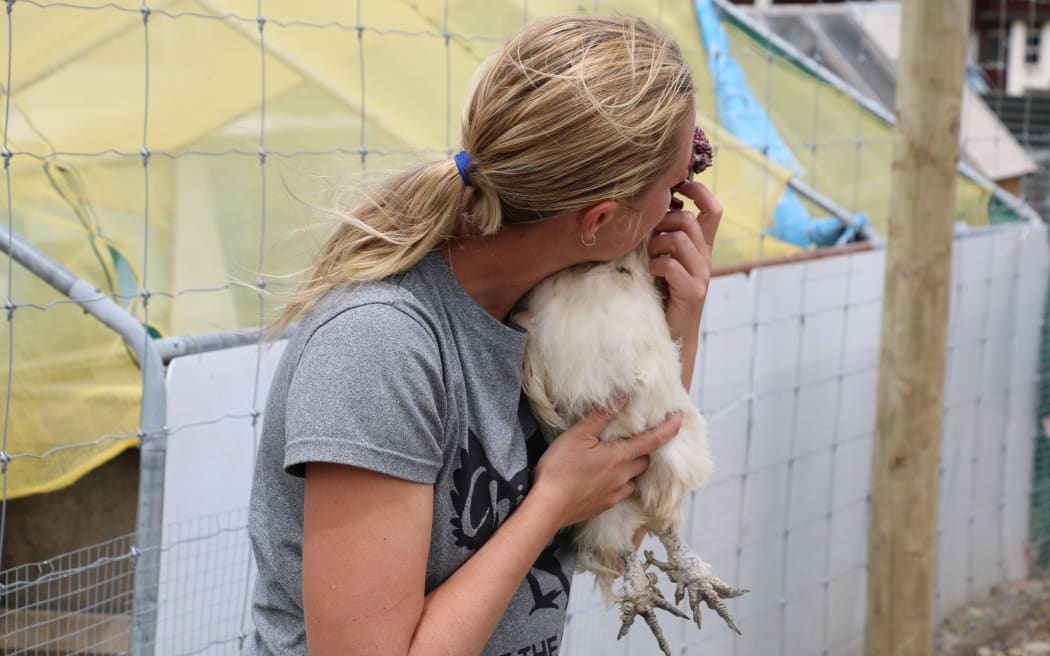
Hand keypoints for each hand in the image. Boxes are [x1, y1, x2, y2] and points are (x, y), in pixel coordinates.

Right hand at [531, 403, 682, 529]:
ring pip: (634, 479)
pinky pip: (622, 493)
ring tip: (623, 460)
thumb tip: (623, 396)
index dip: (669, 428)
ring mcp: (615, 494)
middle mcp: (623, 476)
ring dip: (634, 468)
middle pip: (645, 461)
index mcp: (620, 456)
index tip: (680, 417)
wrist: (548, 507)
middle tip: (640, 438)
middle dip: (646, 449)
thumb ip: (601, 416)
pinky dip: (622, 483)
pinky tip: (608, 480)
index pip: (653, 440)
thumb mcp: (578, 435)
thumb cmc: (561, 467)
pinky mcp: (604, 506)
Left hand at [649, 180, 721, 344]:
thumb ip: (660, 237)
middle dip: (663, 224)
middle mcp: (705, 259)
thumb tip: (646, 208)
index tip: (679, 186)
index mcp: (700, 248)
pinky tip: (651, 274)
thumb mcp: (659, 260)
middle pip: (689, 221)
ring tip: (649, 259)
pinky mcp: (693, 293)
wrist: (670, 334)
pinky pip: (672, 265)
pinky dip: (656, 265)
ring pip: (681, 240)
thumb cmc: (659, 294)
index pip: (712, 210)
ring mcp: (702, 276)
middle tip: (649, 241)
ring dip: (657, 246)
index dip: (699, 192)